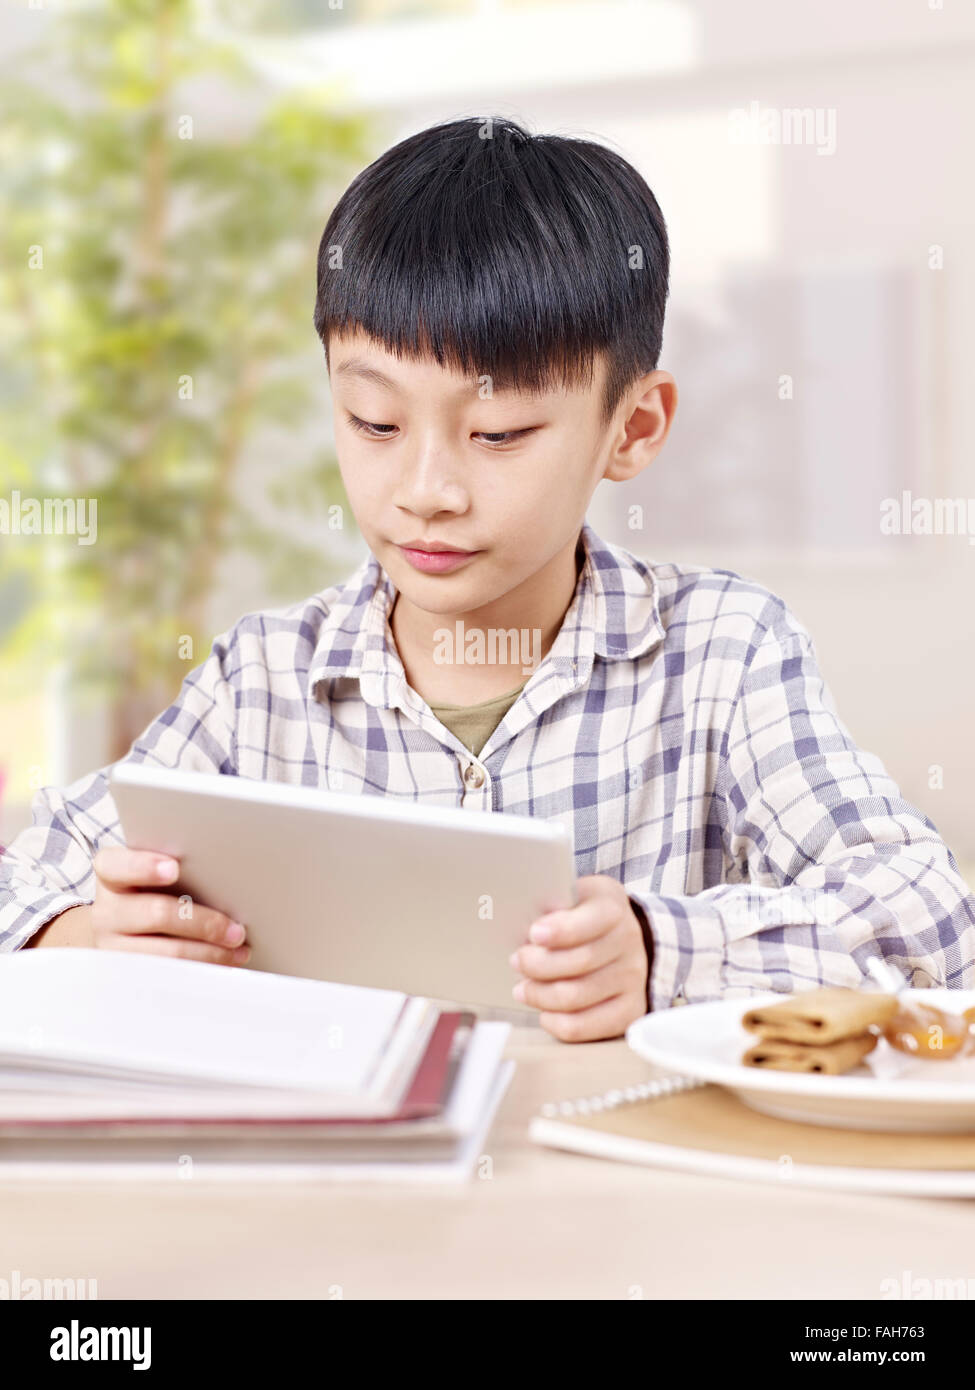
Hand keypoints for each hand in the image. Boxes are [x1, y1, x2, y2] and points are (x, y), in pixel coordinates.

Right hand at [31, 848, 250, 966]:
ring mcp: (112, 946)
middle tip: (237, 931)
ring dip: (209, 953)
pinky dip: (200, 969)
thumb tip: (227, 875)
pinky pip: (167, 976)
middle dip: (203, 923)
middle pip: (156, 914)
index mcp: (111, 873)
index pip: (118, 865)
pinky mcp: (126, 974)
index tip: (174, 868)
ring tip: (239, 950)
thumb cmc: (153, 890)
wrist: (124, 930)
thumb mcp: (155, 873)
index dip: (144, 866)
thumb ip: (179, 868)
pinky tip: (223, 965)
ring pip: (165, 953)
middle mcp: (106, 910)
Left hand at [508, 874, 648, 1041]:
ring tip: (523, 988)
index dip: (561, 931)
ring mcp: (633, 977)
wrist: (617, 936)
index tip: (534, 934)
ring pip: (576, 998)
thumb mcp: (569, 898)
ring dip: (540, 995)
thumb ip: (550, 905)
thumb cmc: (580, 916)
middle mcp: (629, 941)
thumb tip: (517, 916)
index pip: (590, 921)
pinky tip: (544, 1012)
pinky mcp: (629, 1009)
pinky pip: (585, 1026)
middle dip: (538, 965)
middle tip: (516, 961)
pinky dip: (556, 1023)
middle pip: (580, 962)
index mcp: (612, 907)